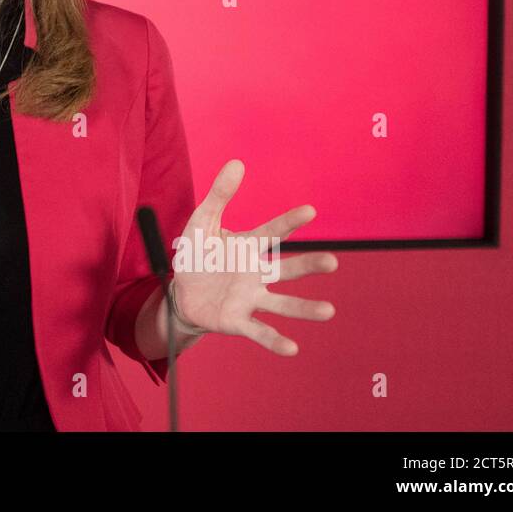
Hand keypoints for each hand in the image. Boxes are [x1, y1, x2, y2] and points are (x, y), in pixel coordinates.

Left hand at [170, 159, 337, 355]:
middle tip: (332, 263)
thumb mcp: (202, 221)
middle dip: (309, 266)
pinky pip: (259, 331)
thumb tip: (237, 163)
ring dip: (304, 308)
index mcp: (249, 247)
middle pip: (287, 269)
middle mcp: (256, 273)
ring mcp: (249, 298)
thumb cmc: (197, 254)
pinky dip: (275, 340)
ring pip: (282, 303)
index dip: (289, 222)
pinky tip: (292, 349)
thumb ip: (220, 195)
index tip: (310, 211)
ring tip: (328, 312)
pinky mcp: (237, 320)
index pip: (273, 233)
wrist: (180, 291)